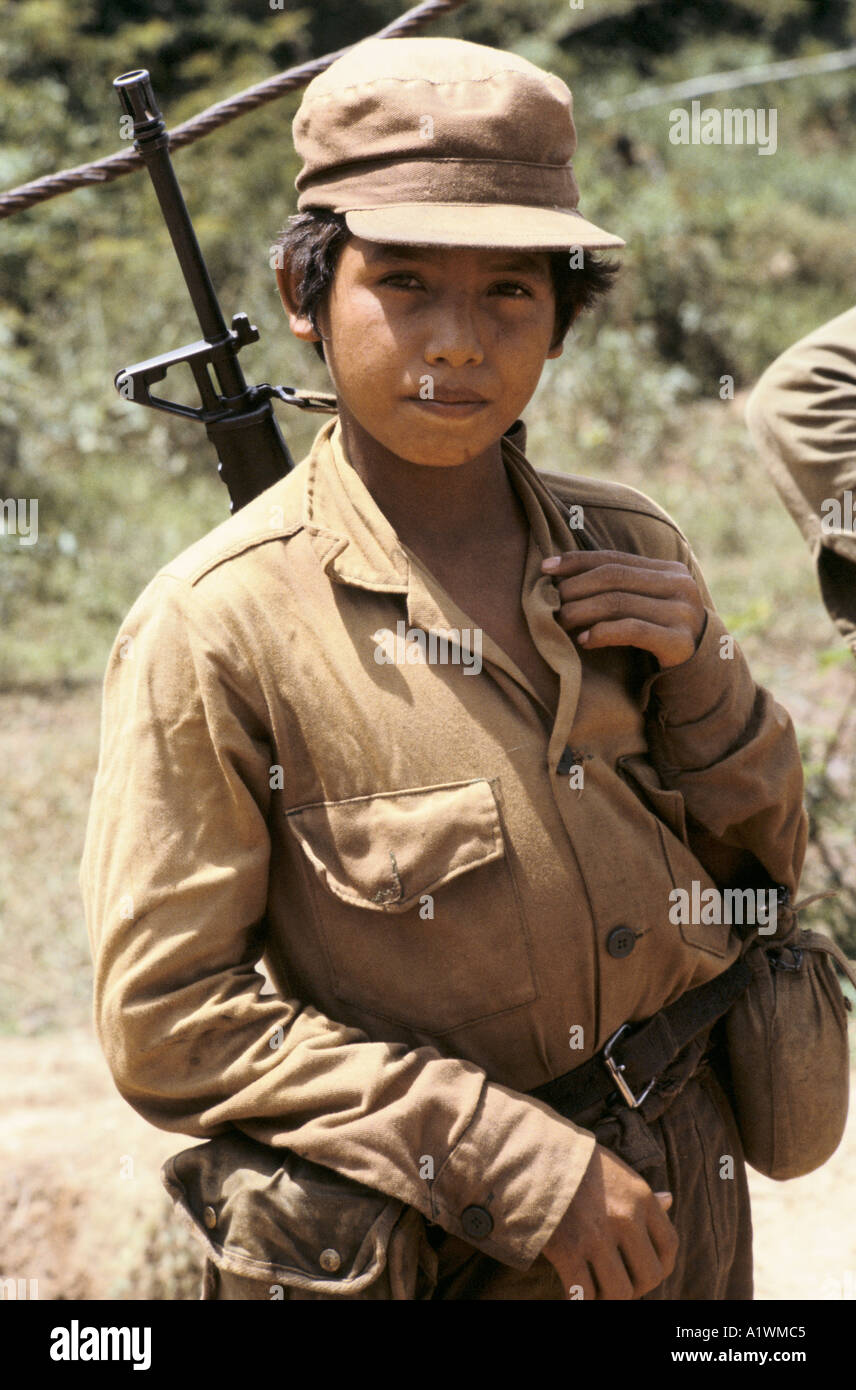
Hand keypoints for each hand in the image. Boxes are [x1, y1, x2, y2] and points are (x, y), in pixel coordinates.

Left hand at [541, 550, 705, 668]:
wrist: (699, 679)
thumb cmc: (659, 640)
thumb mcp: (645, 608)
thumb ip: (621, 589)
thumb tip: (563, 575)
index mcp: (669, 571)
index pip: (614, 558)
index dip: (577, 561)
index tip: (545, 568)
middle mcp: (680, 586)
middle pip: (614, 577)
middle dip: (575, 587)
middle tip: (550, 603)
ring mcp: (683, 613)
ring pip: (618, 602)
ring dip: (581, 611)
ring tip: (560, 621)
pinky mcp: (680, 641)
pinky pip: (632, 629)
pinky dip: (602, 632)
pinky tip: (584, 641)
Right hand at [541, 1143, 678, 1299]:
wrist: (532, 1154)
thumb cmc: (576, 1162)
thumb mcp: (616, 1169)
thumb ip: (642, 1193)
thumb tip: (670, 1201)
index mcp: (640, 1197)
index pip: (669, 1246)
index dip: (662, 1266)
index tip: (645, 1271)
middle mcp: (625, 1218)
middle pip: (650, 1276)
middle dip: (637, 1288)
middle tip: (618, 1283)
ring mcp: (596, 1236)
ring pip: (620, 1292)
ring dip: (609, 1296)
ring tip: (596, 1288)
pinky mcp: (567, 1250)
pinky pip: (584, 1294)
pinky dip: (581, 1300)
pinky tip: (573, 1292)